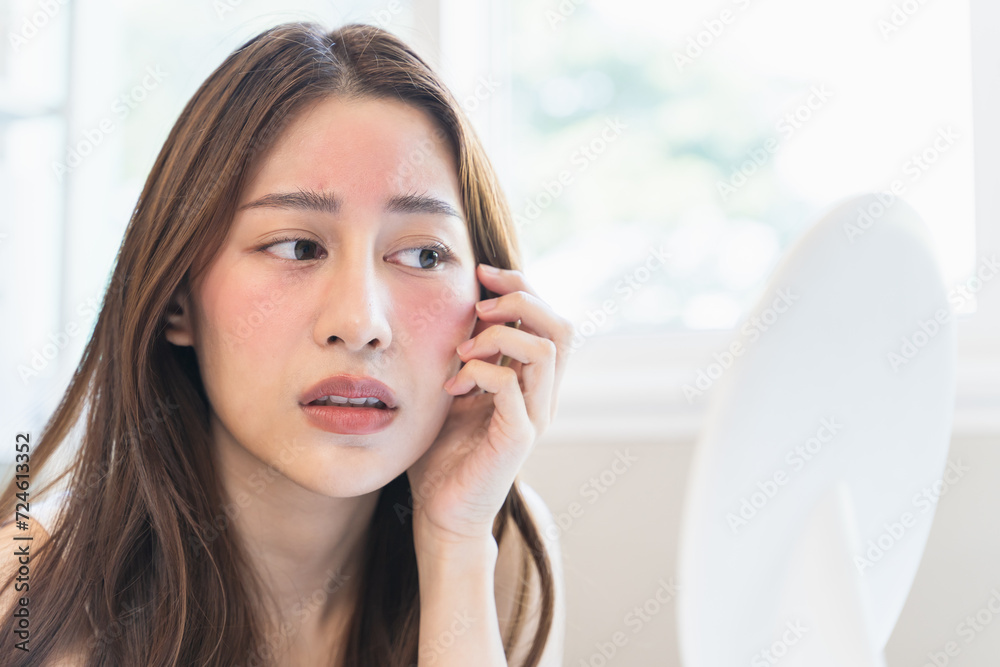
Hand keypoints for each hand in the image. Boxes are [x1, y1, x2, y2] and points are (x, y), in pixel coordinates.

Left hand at [405, 264, 572, 548]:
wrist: (441, 511)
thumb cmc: (443, 452)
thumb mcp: (455, 389)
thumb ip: (467, 354)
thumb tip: (457, 307)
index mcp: (532, 382)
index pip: (549, 318)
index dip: (522, 286)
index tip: (481, 273)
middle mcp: (542, 396)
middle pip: (561, 327)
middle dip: (520, 299)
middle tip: (478, 303)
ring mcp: (534, 418)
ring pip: (544, 350)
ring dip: (497, 336)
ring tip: (462, 349)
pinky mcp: (517, 439)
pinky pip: (511, 386)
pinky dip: (480, 371)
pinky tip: (453, 385)